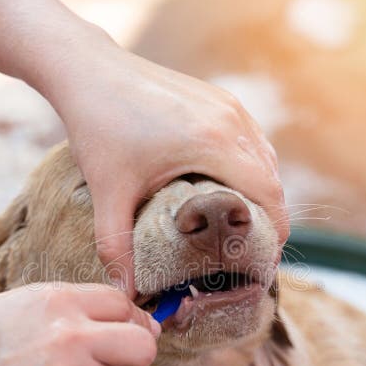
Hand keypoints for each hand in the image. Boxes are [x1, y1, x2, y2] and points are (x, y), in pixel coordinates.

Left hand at [32, 42, 288, 294]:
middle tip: (251, 251)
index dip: (276, 232)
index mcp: (213, 143)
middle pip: (272, 179)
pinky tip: (229, 186)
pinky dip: (250, 166)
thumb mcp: (108, 192)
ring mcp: (228, 105)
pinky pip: (250, 138)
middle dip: (270, 217)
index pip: (269, 195)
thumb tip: (126, 295)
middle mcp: (230, 121)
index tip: (265, 261)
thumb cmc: (99, 126)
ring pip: (265, 157)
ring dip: (262, 191)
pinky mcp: (219, 98)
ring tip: (242, 224)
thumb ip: (116, 247)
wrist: (89, 70)